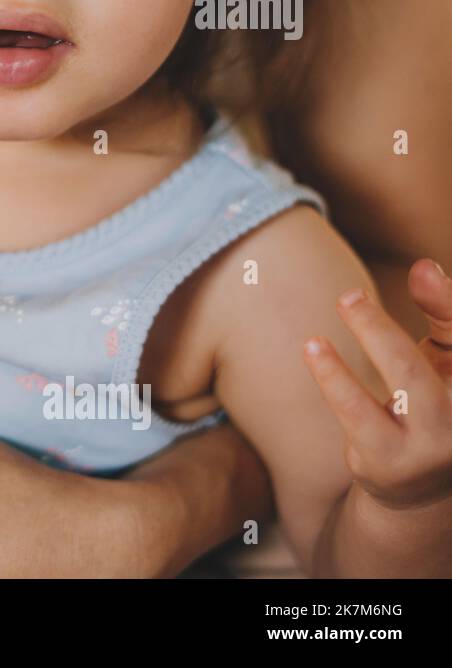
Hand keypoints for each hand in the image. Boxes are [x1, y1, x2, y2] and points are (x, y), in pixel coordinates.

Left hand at [305, 258, 451, 508]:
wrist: (419, 484)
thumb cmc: (432, 402)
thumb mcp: (443, 360)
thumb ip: (441, 313)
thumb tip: (424, 267)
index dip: (448, 302)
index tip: (422, 268)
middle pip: (428, 366)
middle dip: (386, 328)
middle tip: (349, 296)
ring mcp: (437, 443)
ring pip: (406, 386)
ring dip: (368, 347)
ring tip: (322, 327)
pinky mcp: (393, 459)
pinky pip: (360, 414)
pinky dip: (335, 379)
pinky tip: (313, 350)